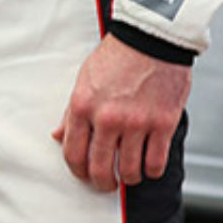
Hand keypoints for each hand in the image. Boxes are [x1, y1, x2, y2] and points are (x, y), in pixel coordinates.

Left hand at [53, 34, 191, 190]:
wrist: (153, 38)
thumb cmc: (118, 55)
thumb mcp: (84, 79)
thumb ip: (71, 112)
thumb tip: (59, 136)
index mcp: (83, 106)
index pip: (73, 153)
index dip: (78, 172)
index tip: (85, 175)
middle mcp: (107, 118)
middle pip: (100, 168)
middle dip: (102, 183)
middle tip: (107, 184)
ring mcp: (136, 122)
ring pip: (130, 170)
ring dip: (129, 178)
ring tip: (130, 175)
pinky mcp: (163, 123)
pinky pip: (156, 161)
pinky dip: (152, 170)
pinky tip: (150, 167)